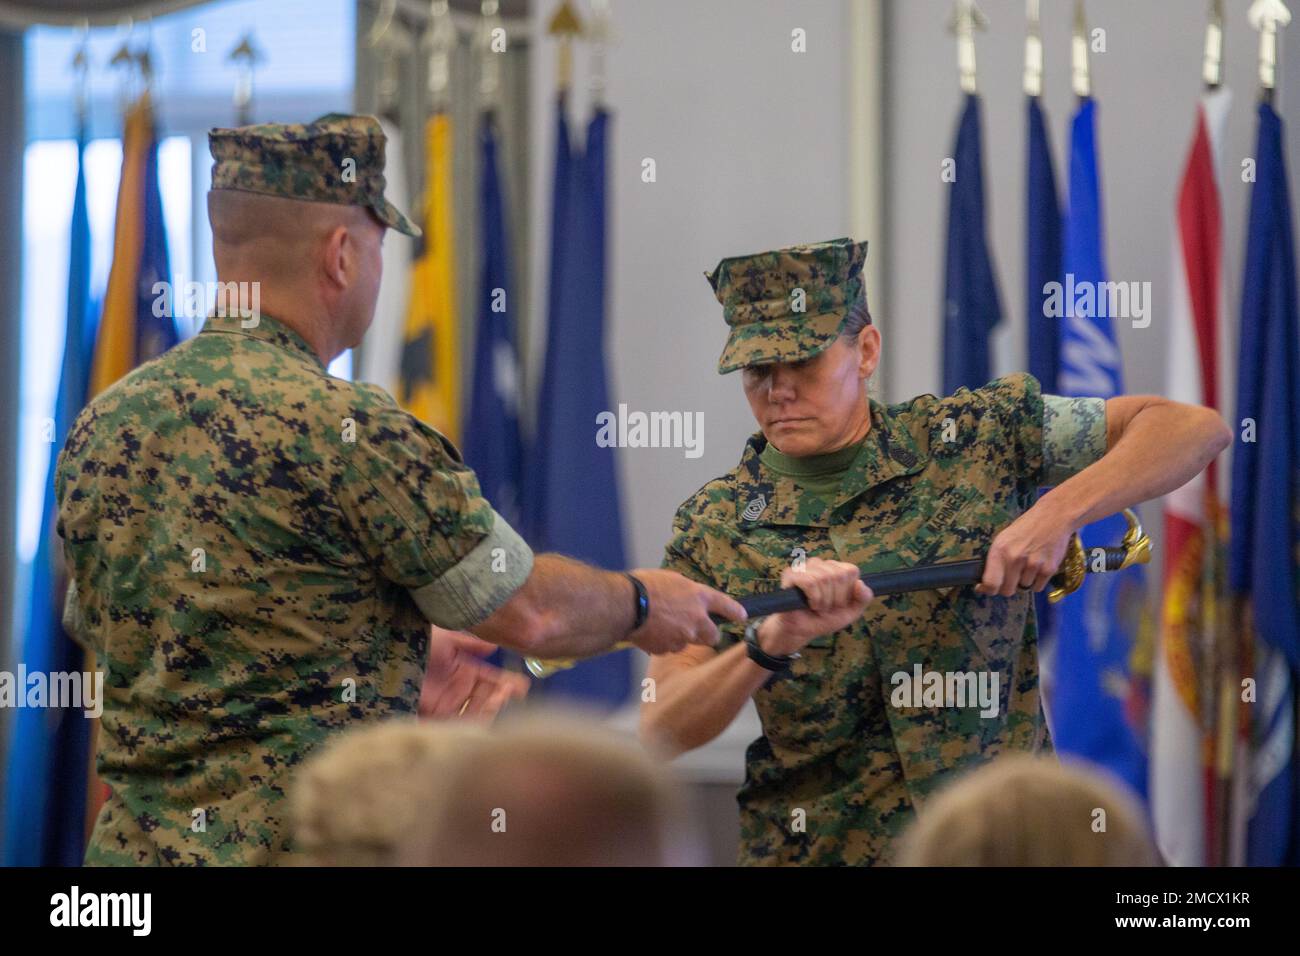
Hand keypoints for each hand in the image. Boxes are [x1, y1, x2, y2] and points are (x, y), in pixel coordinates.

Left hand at [419, 627, 529, 720]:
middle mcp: (459, 690)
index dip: (507, 684)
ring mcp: (447, 705)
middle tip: (508, 694)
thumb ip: (471, 643)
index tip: (521, 686)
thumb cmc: (417, 641)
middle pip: (488, 700)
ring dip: (489, 710)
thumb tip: (494, 647)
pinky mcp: (433, 717)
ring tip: (497, 702)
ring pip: (476, 714)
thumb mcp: (447, 638)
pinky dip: (471, 724)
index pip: (492, 680)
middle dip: (501, 698)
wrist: (386, 654)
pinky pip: (457, 725)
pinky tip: (481, 717)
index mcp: (464, 670)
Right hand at [625, 568, 747, 655]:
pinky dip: (662, 642)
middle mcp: (696, 619)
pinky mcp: (667, 648)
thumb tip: (686, 598)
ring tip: (661, 625)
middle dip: (706, 634)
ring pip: (687, 641)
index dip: (735, 611)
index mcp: (698, 597)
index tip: (741, 616)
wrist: (626, 605)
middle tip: (695, 629)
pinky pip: (668, 647)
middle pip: (712, 635)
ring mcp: (682, 636)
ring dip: (679, 636)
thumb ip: (684, 591)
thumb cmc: (644, 586)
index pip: (725, 605)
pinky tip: (650, 632)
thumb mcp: (671, 579)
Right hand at [759, 558, 872, 657]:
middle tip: (826, 606)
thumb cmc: (824, 619)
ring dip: (823, 600)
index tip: (839, 602)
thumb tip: (860, 583)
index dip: (847, 592)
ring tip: (817, 606)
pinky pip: (810, 582)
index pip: (851, 570)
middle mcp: (820, 564)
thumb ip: (863, 598)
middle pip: (838, 575)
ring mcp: (804, 567)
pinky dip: (814, 598)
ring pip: (824, 578)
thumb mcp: (851, 612)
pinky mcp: (790, 574)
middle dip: (835, 598)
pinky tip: (808, 604)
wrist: (801, 631)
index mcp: (835, 569)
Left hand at [976, 504, 1073, 597]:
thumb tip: (984, 585)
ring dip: (1024, 581)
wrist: (1053, 517)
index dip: (988, 590)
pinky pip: (1038, 587)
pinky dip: (1037, 582)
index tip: (988, 589)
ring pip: (1023, 588)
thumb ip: (994, 560)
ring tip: (1028, 564)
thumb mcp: (1003, 539)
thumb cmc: (1025, 528)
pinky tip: (1038, 566)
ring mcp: (1033, 565)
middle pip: (1007, 591)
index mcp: (1000, 550)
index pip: (991, 583)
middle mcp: (1015, 559)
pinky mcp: (1049, 569)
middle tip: (1011, 577)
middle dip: (1007, 587)